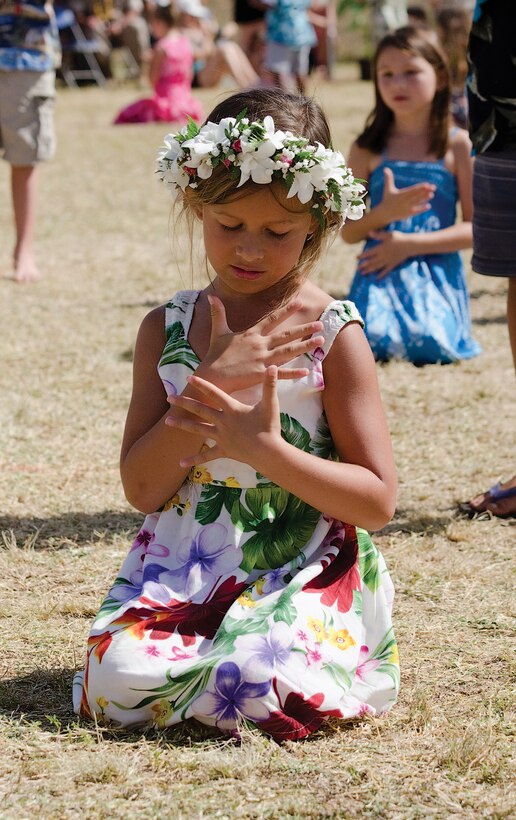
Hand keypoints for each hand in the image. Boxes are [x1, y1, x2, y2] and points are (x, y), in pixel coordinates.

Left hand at [165, 366, 282, 469]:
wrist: (268, 452)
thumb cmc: (269, 427)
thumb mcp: (270, 404)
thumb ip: (270, 384)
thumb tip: (272, 366)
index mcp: (232, 409)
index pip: (214, 393)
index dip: (201, 384)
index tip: (188, 377)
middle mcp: (223, 422)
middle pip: (200, 410)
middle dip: (184, 402)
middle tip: (168, 397)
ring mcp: (221, 437)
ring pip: (198, 430)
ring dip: (182, 425)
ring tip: (167, 422)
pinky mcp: (223, 450)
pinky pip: (207, 456)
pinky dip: (194, 459)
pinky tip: (180, 462)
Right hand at [195, 294, 324, 393]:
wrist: (212, 376)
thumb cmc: (215, 356)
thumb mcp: (217, 332)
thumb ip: (218, 314)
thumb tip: (211, 296)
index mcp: (251, 334)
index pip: (272, 319)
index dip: (286, 310)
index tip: (299, 303)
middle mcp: (259, 345)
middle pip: (286, 335)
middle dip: (304, 329)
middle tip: (320, 324)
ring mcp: (261, 359)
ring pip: (288, 352)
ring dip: (305, 346)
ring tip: (320, 341)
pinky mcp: (260, 374)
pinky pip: (280, 373)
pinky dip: (293, 373)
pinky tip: (306, 371)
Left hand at [358, 230, 410, 278]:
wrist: (409, 245)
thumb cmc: (399, 238)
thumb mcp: (388, 235)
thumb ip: (378, 235)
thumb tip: (369, 232)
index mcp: (380, 248)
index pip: (369, 253)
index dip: (362, 256)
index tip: (356, 258)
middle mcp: (382, 256)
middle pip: (371, 261)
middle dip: (363, 265)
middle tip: (357, 268)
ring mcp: (387, 261)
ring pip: (376, 267)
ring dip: (369, 270)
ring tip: (363, 273)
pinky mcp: (392, 264)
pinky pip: (385, 271)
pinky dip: (381, 275)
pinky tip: (377, 278)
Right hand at [379, 167, 434, 222]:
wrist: (383, 214)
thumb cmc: (387, 200)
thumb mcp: (387, 189)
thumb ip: (388, 179)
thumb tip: (385, 168)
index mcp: (401, 194)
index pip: (412, 190)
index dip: (420, 187)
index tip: (427, 184)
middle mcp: (404, 201)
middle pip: (416, 195)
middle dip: (425, 191)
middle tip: (434, 187)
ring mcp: (406, 208)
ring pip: (417, 202)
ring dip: (424, 199)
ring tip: (432, 195)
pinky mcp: (407, 214)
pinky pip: (416, 211)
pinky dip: (422, 209)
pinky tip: (428, 206)